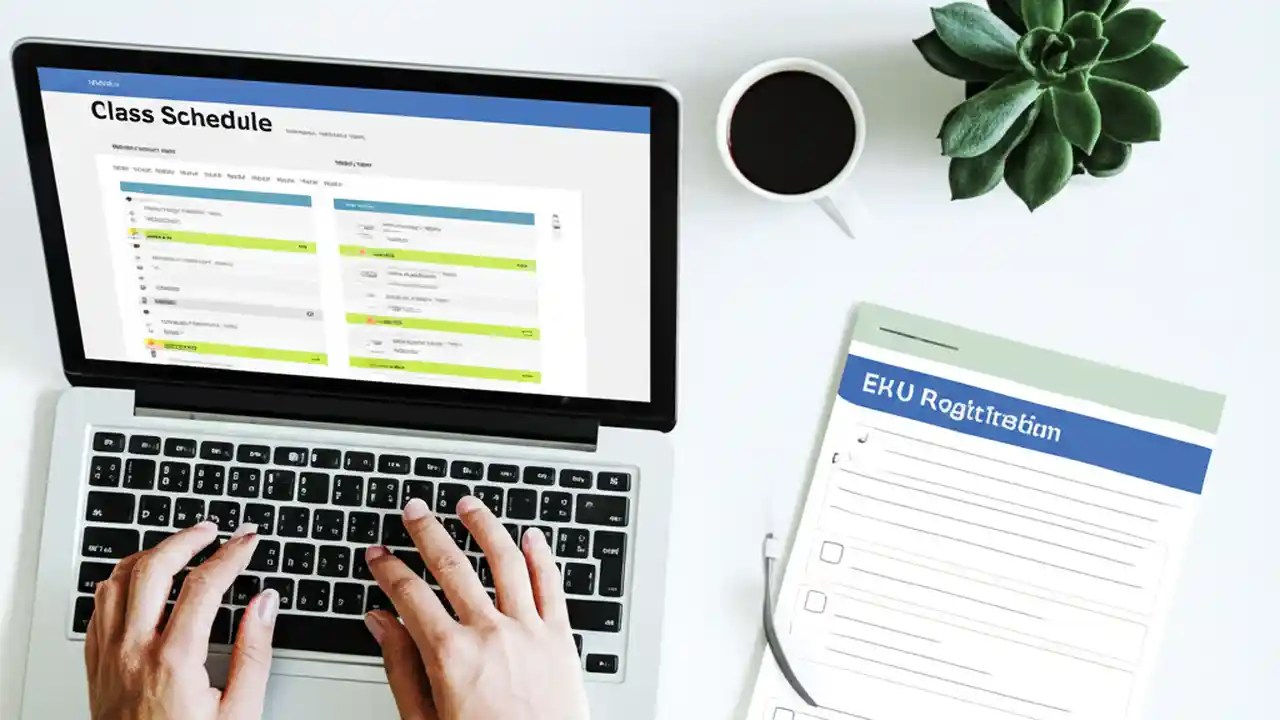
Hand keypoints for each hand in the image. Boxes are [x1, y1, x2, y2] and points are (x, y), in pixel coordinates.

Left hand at [85, 521, 279, 719]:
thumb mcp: (239, 712)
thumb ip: (255, 652)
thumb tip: (265, 604)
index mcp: (173, 661)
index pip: (204, 585)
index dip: (231, 554)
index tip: (248, 541)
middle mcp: (133, 652)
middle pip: (153, 568)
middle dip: (187, 539)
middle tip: (213, 530)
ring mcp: (108, 658)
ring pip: (117, 581)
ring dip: (149, 555)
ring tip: (177, 547)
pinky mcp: (96, 668)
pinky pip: (98, 607)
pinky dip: (120, 581)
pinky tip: (139, 582)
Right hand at [364, 496, 588, 719]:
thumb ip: (401, 667)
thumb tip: (381, 623)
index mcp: (450, 655)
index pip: (409, 594)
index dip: (388, 569)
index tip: (378, 555)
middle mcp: (490, 633)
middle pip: (453, 566)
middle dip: (427, 532)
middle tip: (414, 511)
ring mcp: (529, 632)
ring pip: (505, 561)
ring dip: (484, 527)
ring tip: (468, 505)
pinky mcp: (561, 638)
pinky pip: (550, 585)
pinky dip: (540, 555)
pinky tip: (529, 536)